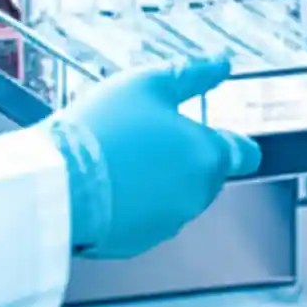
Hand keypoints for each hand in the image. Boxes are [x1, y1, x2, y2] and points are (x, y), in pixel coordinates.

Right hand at [44, 57, 260, 258]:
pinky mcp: (139, 242)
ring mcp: (169, 223)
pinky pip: (146, 217)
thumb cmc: (103, 130)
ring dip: (159, 179)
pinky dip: (135, 202)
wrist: (60, 184)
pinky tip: (108, 182)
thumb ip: (194, 73)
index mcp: (208, 156)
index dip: (232, 139)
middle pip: (206, 173)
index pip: (246, 154)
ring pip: (176, 195)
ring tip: (120, 156)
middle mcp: (197, 195)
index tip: (209, 130)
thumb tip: (221, 64)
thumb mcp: (150, 82)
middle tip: (146, 134)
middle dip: (184, 155)